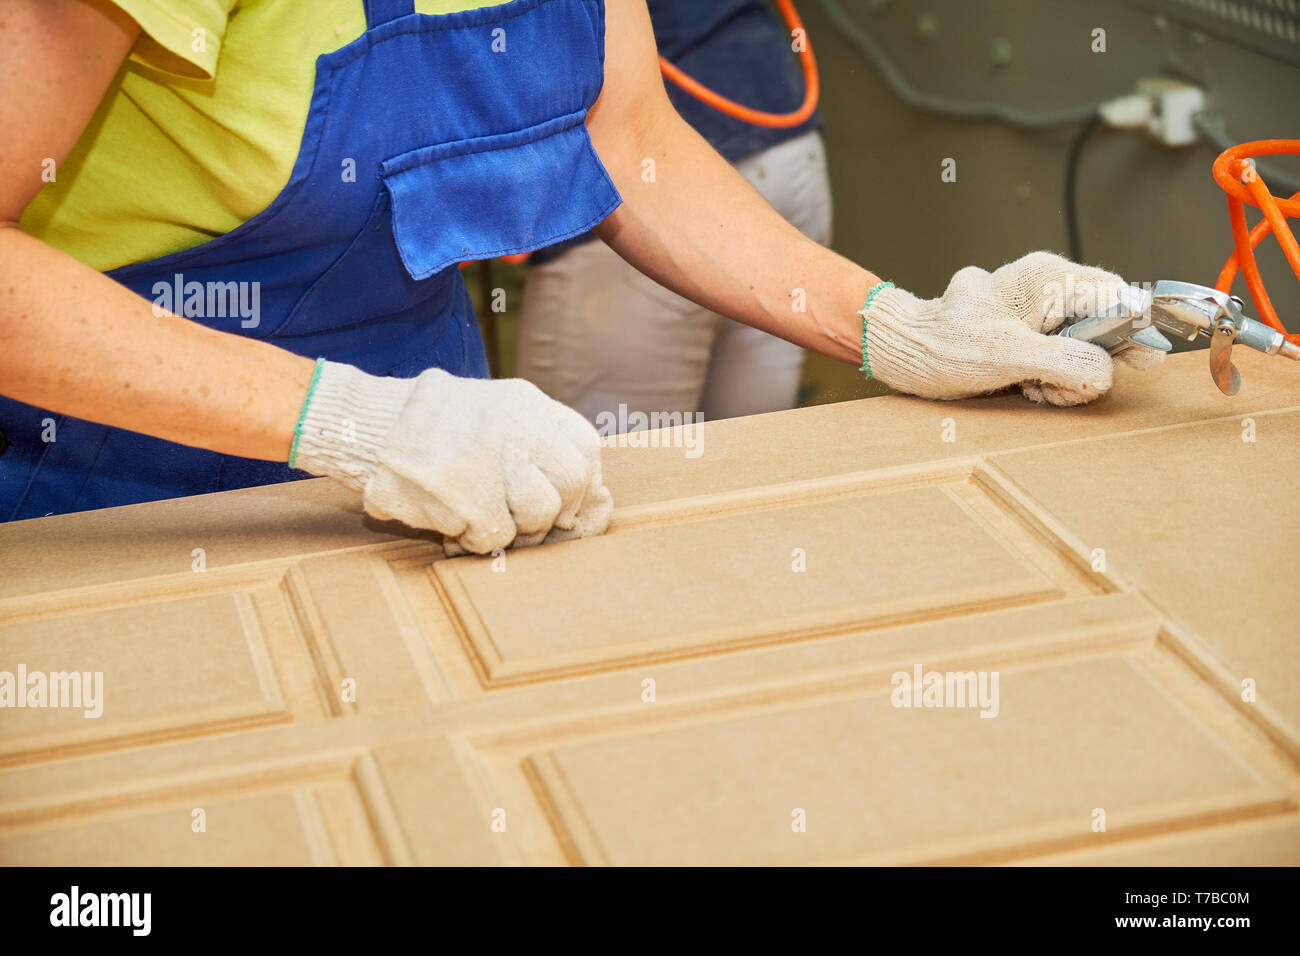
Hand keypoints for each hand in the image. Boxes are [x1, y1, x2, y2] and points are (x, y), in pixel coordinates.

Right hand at [292, 362, 611, 553]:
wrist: (367, 427)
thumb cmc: (438, 431)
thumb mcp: (495, 414)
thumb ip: (542, 445)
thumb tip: (601, 502)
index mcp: (526, 404)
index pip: (585, 446)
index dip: (584, 482)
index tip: (568, 501)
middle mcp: (516, 426)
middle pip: (573, 482)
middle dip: (558, 511)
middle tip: (529, 519)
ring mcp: (490, 459)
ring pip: (541, 513)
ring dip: (519, 529)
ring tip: (486, 518)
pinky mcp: (464, 494)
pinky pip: (497, 535)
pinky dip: (478, 539)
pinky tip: (455, 524)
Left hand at [860, 251, 1161, 405]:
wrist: (902, 352)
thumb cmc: (943, 347)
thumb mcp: (1006, 357)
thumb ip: (1064, 361)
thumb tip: (1109, 370)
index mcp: (1046, 278)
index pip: (1119, 299)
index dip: (1131, 336)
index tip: (1128, 367)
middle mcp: (1048, 286)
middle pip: (1107, 327)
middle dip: (1090, 364)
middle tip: (1052, 385)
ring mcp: (1040, 309)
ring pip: (1087, 348)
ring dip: (1067, 378)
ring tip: (1029, 385)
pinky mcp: (1032, 331)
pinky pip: (1064, 358)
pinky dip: (1051, 379)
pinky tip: (1022, 384)